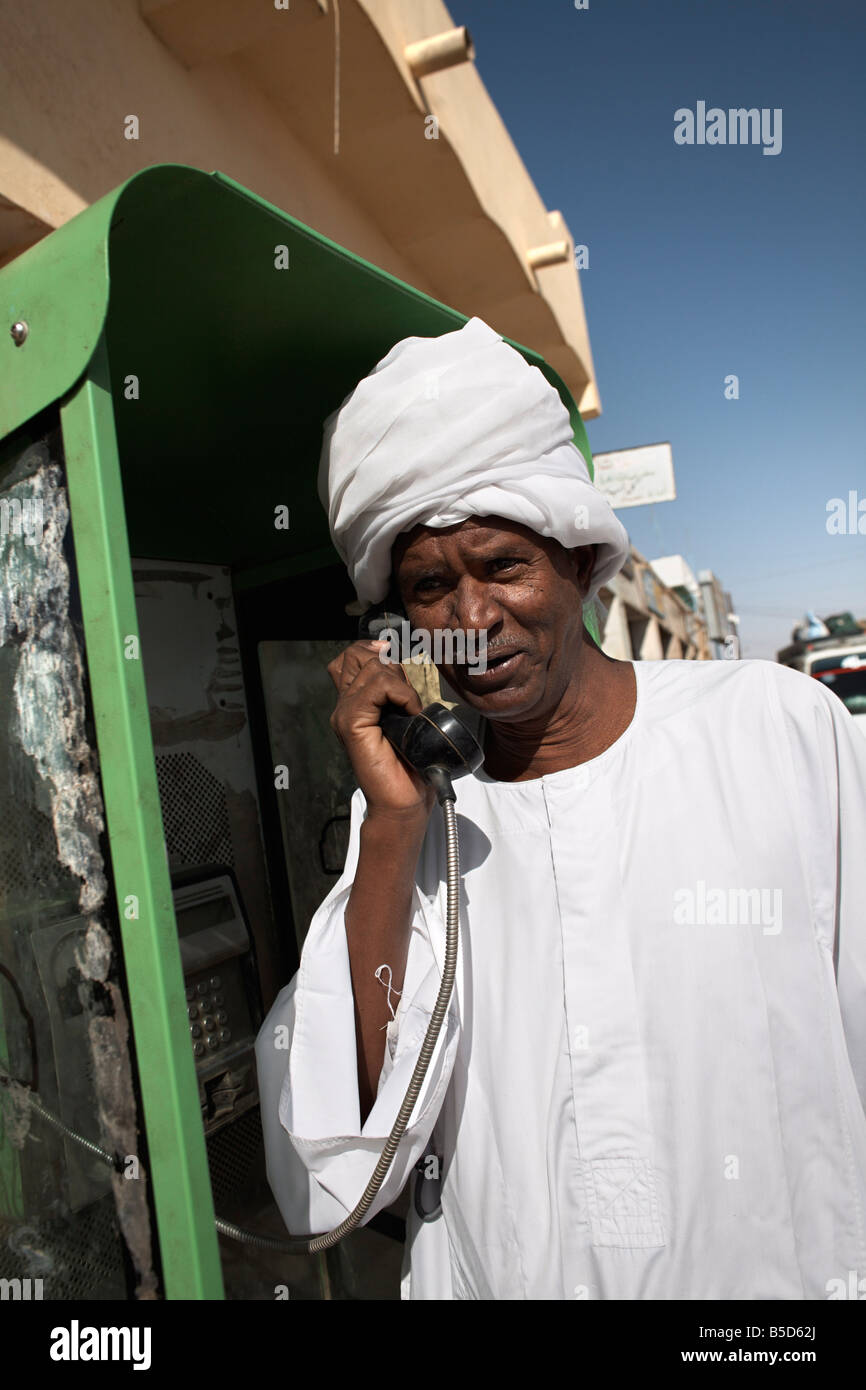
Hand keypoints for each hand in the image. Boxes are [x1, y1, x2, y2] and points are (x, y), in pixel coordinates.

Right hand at [327, 641, 435, 819]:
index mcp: (354, 703)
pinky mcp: (351, 724)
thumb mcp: (405, 718)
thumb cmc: (409, 767)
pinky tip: (409, 715)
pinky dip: (402, 695)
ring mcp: (344, 714)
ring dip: (401, 686)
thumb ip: (396, 692)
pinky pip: (377, 687)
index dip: (375, 651)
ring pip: (373, 669)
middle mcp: (344, 706)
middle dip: (390, 666)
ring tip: (410, 713)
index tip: (398, 668)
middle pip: (356, 655)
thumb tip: (398, 665)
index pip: (351, 656)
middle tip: (406, 697)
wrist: (404, 802)